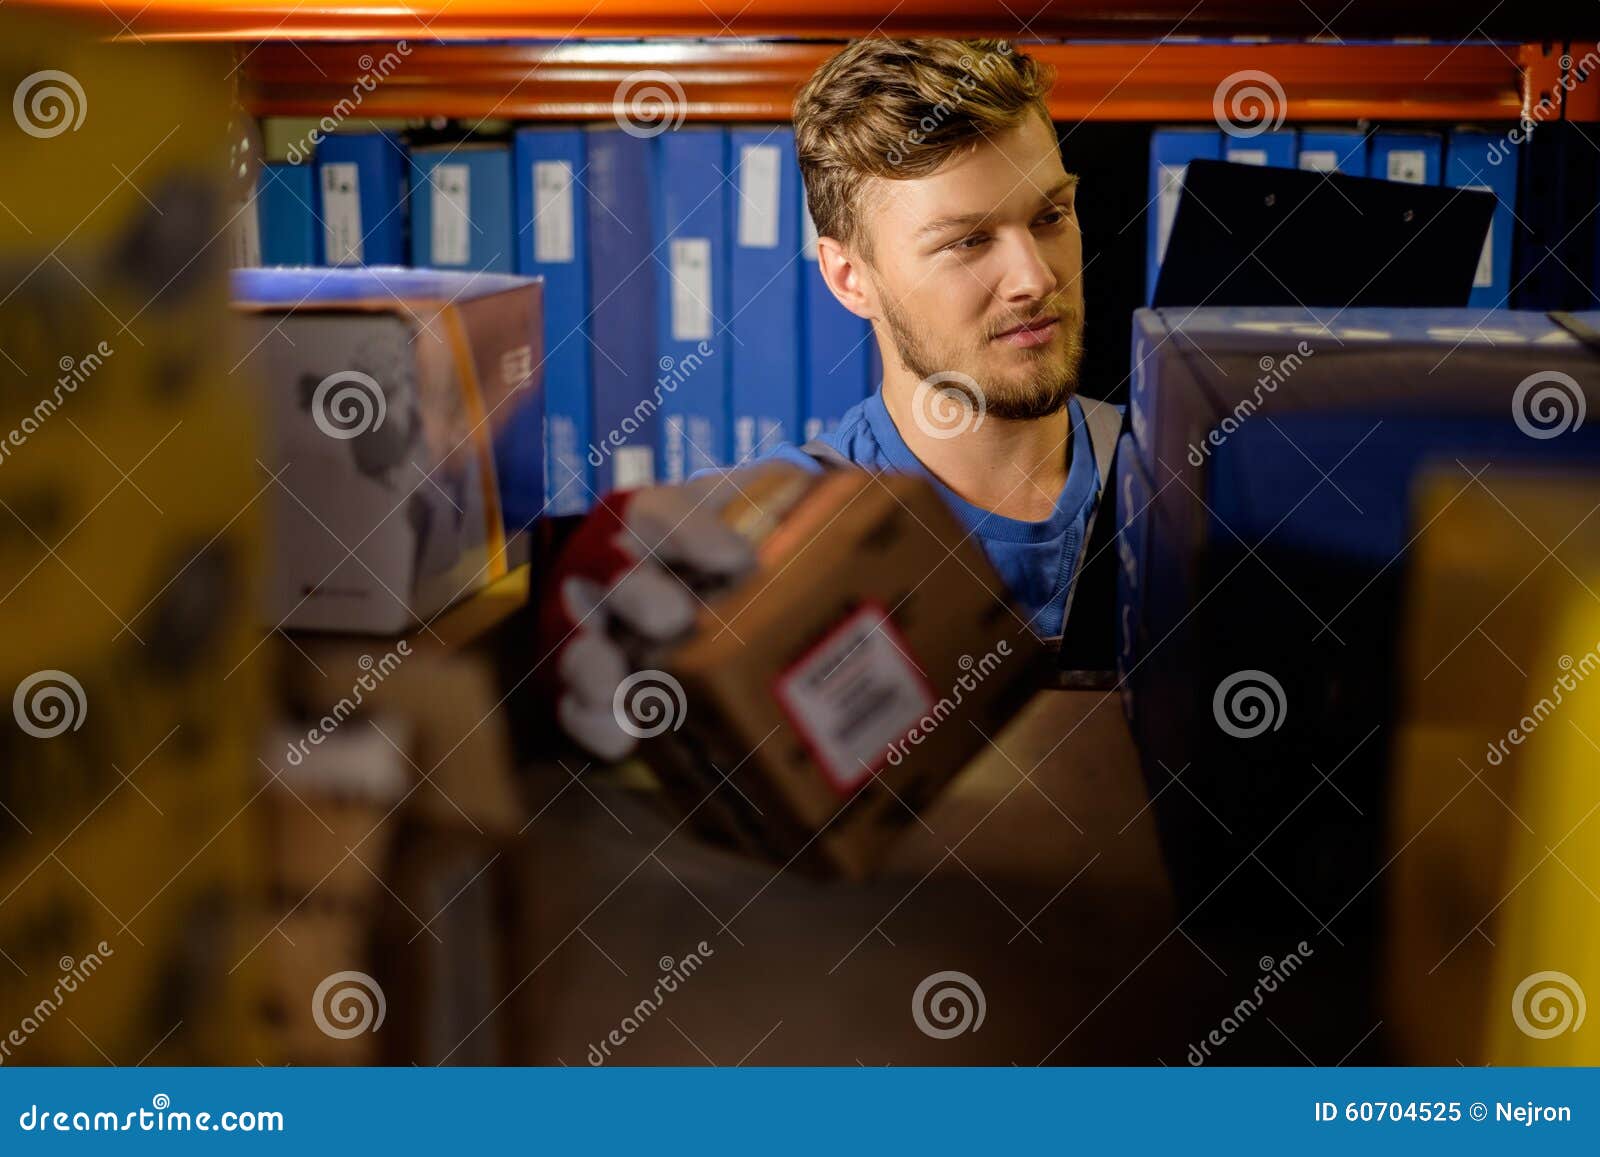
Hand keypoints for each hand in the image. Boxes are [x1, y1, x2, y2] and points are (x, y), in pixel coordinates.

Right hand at [535, 464, 804, 760]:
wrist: (743, 584)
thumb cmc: (754, 545)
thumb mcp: (772, 514)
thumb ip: (788, 512)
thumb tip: (817, 525)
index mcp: (658, 520)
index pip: (662, 511)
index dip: (691, 531)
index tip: (736, 560)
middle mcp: (617, 568)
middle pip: (608, 571)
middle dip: (635, 593)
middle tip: (671, 617)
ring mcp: (598, 624)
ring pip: (576, 634)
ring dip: (591, 663)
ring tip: (613, 690)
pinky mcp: (595, 680)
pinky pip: (573, 700)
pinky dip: (588, 720)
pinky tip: (617, 739)